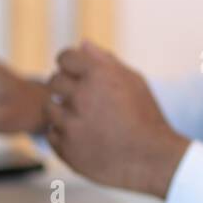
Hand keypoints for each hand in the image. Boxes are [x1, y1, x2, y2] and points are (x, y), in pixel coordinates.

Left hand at [44, 41, 188, 196]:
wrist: (152, 159)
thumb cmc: (145, 117)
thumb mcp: (134, 82)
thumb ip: (106, 61)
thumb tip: (82, 44)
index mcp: (99, 75)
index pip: (65, 57)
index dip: (71, 65)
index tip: (78, 74)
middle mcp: (82, 96)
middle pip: (53, 81)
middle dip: (66, 87)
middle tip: (86, 101)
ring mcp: (71, 124)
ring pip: (49, 107)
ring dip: (64, 112)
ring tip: (88, 121)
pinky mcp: (66, 148)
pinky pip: (52, 134)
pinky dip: (66, 135)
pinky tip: (87, 138)